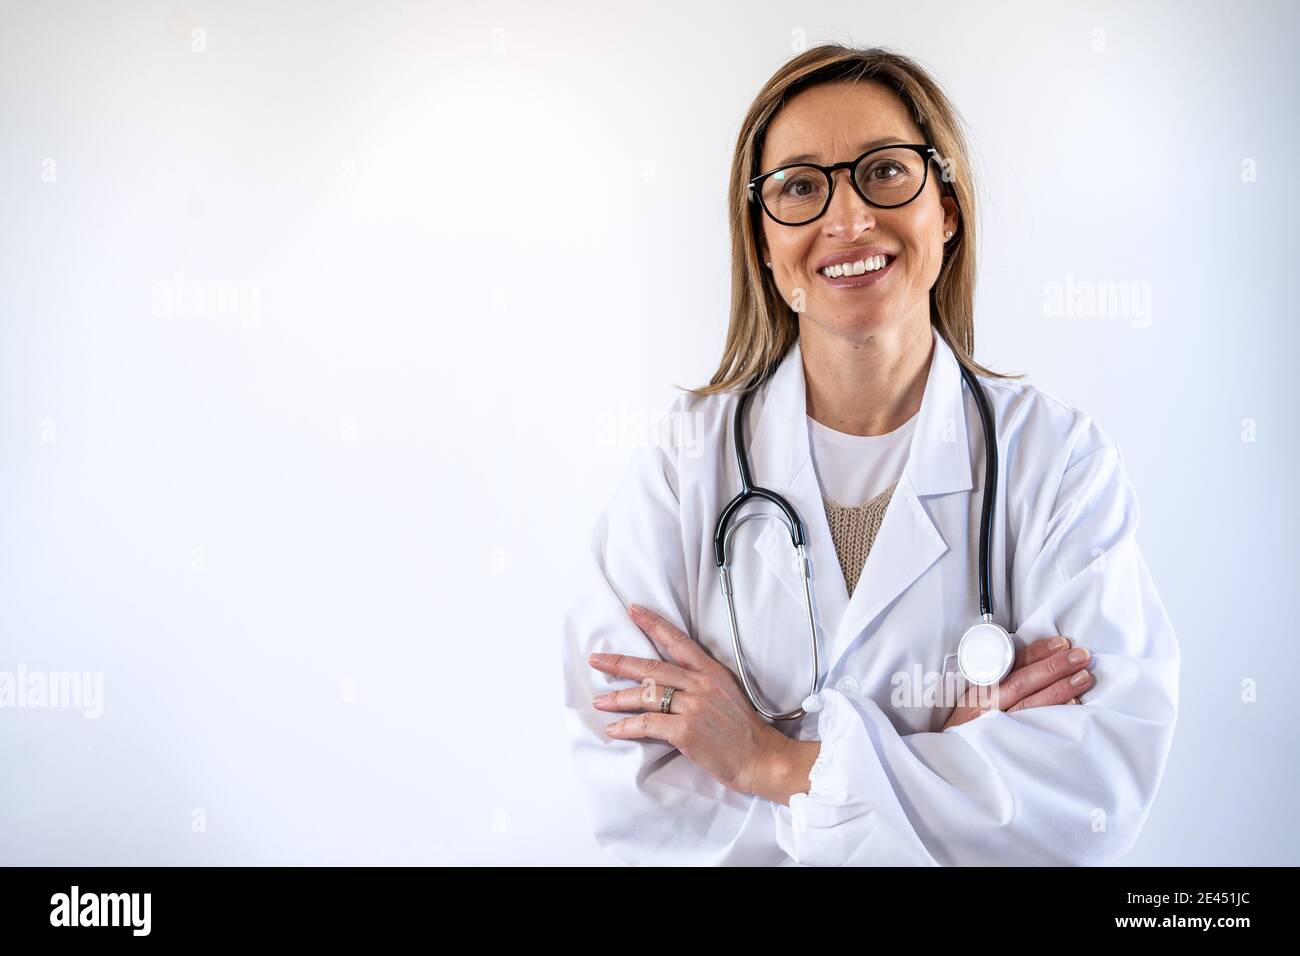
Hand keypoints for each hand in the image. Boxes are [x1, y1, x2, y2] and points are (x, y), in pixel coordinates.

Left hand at [587, 603, 793, 797]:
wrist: (761, 757)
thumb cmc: (743, 730)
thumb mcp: (726, 693)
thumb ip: (700, 682)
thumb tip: (669, 680)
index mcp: (711, 672)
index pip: (677, 640)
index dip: (653, 623)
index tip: (633, 611)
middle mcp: (700, 684)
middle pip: (651, 666)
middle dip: (619, 662)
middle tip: (596, 659)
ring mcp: (693, 707)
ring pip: (645, 695)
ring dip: (618, 698)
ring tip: (599, 701)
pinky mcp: (686, 731)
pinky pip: (648, 724)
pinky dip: (628, 726)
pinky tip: (615, 729)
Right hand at [941, 635, 1092, 730]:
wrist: (950, 762)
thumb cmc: (966, 726)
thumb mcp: (973, 698)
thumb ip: (999, 681)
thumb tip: (1036, 663)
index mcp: (981, 688)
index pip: (1010, 665)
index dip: (1037, 652)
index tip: (1060, 643)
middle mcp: (988, 705)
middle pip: (1023, 682)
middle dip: (1054, 666)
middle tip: (1080, 656)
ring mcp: (998, 725)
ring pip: (1031, 704)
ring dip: (1060, 689)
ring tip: (1084, 677)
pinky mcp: (1007, 744)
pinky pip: (1034, 729)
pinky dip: (1054, 717)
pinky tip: (1073, 707)